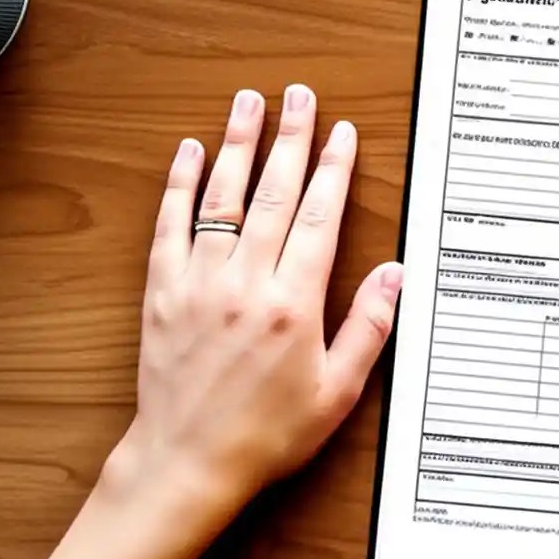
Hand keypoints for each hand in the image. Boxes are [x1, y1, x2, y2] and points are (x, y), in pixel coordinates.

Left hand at [109, 84, 402, 502]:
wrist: (188, 463)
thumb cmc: (267, 434)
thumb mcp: (336, 392)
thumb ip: (368, 328)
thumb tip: (395, 275)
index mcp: (293, 304)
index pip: (318, 218)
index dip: (333, 170)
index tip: (341, 134)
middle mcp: (245, 283)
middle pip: (272, 193)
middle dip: (290, 138)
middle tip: (298, 96)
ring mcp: (199, 283)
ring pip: (222, 198)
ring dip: (237, 145)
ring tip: (248, 102)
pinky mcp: (163, 293)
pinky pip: (171, 225)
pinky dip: (180, 186)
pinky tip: (190, 152)